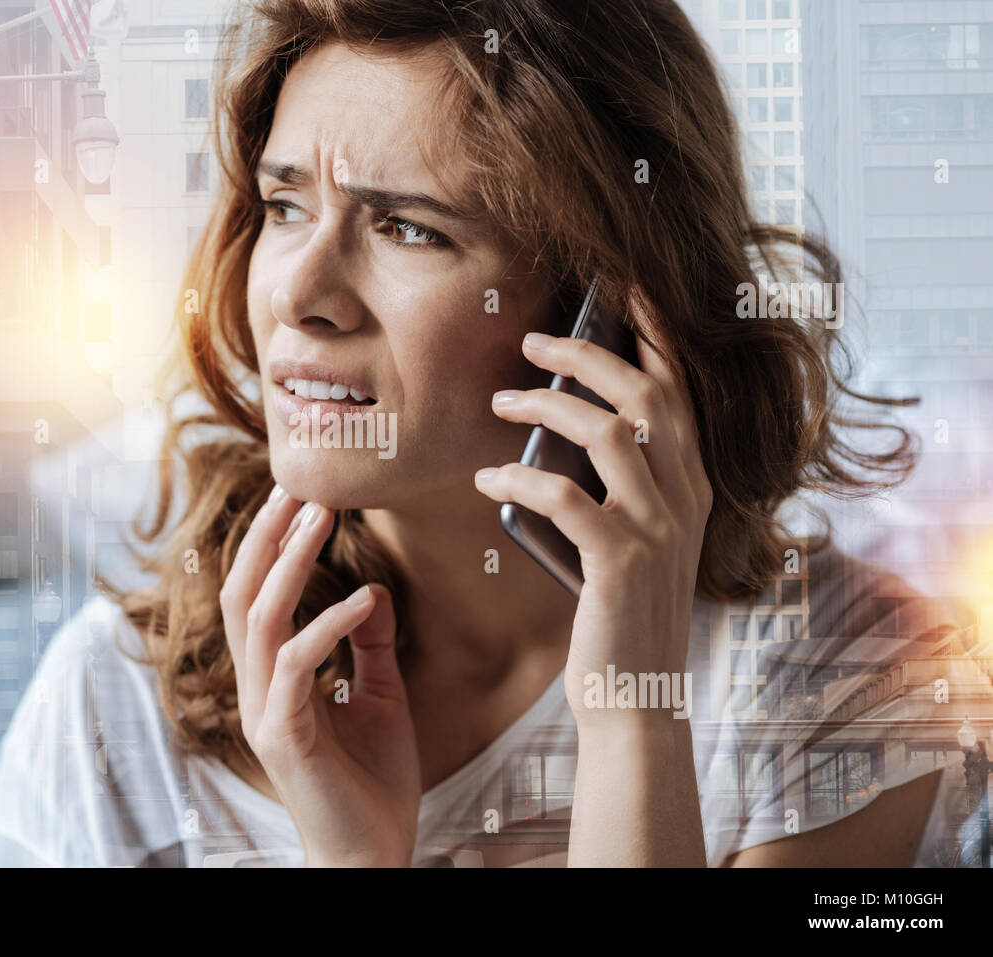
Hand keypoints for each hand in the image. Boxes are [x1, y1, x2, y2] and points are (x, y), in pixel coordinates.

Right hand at [219, 485, 420, 865]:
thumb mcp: (380, 696)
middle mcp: (258, 690)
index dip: (272, 548)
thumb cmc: (373, 781)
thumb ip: (368, 646)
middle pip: (244, 595)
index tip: (300, 502)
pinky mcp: (284, 738)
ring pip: (261, 619)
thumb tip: (370, 593)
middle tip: (299, 491)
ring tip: (320, 520)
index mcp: (275, 679)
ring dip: (290, 563)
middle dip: (268, 539)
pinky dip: (329, 626)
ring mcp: (265, 713)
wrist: (374, 854)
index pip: (259, 599)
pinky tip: (364, 600)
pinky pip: (295, 666)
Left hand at [475, 295, 712, 729]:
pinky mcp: (618, 561)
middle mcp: (686, 498)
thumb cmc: (620, 613)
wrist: (635, 697)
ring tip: (500, 400)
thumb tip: (562, 427)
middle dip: (586, 353)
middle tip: (532, 341)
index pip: (680, 391)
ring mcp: (658, 529)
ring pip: (607, 431)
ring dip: (545, 405)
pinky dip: (519, 476)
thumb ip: (618, 486)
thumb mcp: (634, 539)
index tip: (621, 288)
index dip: (653, 334)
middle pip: (645, 394)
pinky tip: (488, 475)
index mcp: (693, 486)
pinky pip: (562, 496)